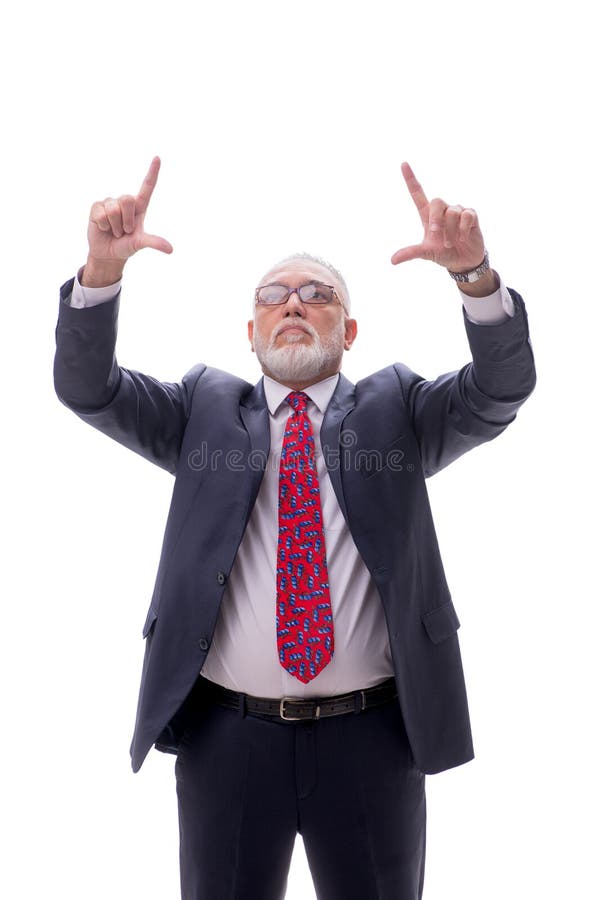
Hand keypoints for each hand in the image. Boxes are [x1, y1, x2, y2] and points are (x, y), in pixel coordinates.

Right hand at [83, 157, 172, 285]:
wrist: (108, 253)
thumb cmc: (126, 246)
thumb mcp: (140, 244)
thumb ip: (154, 242)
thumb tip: (170, 249)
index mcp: (139, 207)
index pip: (147, 187)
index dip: (152, 173)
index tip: (158, 158)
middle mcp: (124, 202)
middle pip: (128, 199)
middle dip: (127, 220)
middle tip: (125, 231)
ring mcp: (110, 203)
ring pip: (114, 209)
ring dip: (115, 226)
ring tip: (114, 231)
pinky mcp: (97, 207)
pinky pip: (101, 214)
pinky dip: (103, 225)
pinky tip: (103, 228)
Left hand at [391, 162, 485, 272]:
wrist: (463, 262)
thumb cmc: (443, 254)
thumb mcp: (426, 254)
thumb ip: (411, 253)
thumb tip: (392, 260)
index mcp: (428, 215)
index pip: (418, 193)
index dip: (410, 179)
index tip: (403, 164)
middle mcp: (442, 210)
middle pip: (436, 201)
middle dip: (436, 218)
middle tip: (436, 233)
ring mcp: (457, 211)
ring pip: (452, 212)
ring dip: (450, 231)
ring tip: (451, 243)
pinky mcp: (471, 216)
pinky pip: (466, 215)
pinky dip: (463, 229)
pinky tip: (463, 237)